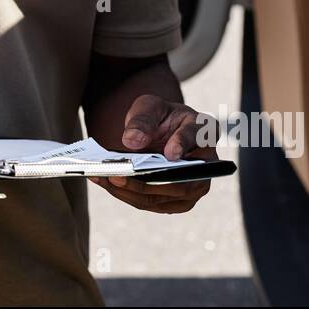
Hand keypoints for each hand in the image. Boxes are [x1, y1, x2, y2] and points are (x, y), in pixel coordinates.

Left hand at [91, 94, 218, 213]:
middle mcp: (206, 165)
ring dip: (129, 191)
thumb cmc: (160, 117)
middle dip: (145, 182)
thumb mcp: (150, 106)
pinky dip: (125, 194)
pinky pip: (149, 202)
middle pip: (180, 181)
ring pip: (161, 197)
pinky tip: (104, 181)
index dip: (183, 145)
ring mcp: (192, 187)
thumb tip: (132, 141)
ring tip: (103, 178)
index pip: (196, 138)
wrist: (162, 131)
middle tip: (116, 174)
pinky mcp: (175, 201)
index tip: (170, 154)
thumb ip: (143, 120)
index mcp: (204, 131)